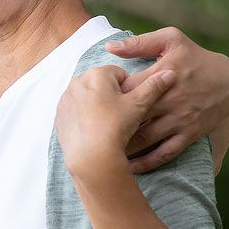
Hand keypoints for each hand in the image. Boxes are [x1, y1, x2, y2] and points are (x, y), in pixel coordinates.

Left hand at [56, 66, 175, 180]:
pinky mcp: (59, 117)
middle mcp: (77, 82)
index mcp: (96, 74)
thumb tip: (168, 73)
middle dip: (113, 96)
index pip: (118, 73)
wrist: (91, 156)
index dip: (129, 88)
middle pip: (101, 85)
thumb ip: (153, 85)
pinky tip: (96, 131)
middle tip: (123, 114)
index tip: (133, 102)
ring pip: (88, 99)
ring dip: (99, 107)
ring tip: (110, 125)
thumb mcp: (139, 104)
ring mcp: (65, 100)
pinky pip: (76, 113)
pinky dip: (86, 119)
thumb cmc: (116, 126)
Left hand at [106, 27, 228, 172]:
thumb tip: (110, 47)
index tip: (94, 103)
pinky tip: (130, 167)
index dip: (109, 97)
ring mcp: (180, 119)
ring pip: (146, 137)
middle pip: (133, 116)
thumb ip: (140, 43)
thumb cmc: (195, 56)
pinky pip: (165, 153)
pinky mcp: (190, 134)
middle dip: (111, 126)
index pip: (128, 89)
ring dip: (124, 147)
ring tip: (103, 152)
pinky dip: (147, 162)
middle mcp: (171, 100)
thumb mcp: (171, 40)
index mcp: (163, 76)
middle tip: (90, 134)